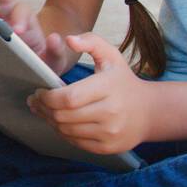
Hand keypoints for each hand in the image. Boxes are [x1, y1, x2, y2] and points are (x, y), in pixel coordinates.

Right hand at [0, 0, 76, 73]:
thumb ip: (56, 50)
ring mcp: (1, 29)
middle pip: (7, 2)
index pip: (23, 13)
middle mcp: (14, 22)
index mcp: (30, 26)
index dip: (19, 18)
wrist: (34, 76)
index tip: (17, 30)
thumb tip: (54, 38)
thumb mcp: (55, 61)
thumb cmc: (44, 66)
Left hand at [26, 33, 154, 154]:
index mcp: (108, 88)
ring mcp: (110, 132)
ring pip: (66, 131)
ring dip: (50, 121)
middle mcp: (111, 112)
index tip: (39, 92)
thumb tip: (68, 39)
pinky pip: (75, 143)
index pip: (68, 98)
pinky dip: (63, 133)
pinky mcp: (108, 147)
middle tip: (36, 102)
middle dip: (44, 109)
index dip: (47, 97)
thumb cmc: (123, 81)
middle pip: (63, 116)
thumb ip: (90, 41)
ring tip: (45, 111)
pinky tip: (60, 123)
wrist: (150, 111)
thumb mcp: (111, 55)